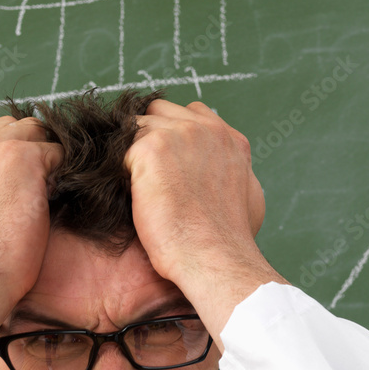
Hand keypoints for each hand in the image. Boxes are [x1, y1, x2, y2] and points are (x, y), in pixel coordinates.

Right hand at [0, 116, 62, 312]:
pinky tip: (61, 198)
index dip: (8, 160)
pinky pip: (58, 151)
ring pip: (36, 132)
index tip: (21, 185)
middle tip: (42, 184)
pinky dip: (64, 171)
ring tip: (53, 191)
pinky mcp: (22, 157)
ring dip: (47, 157)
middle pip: (11, 128)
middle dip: (30, 149)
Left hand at [123, 99, 282, 341]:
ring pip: (134, 128)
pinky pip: (119, 148)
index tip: (169, 162)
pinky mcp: (150, 149)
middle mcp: (207, 129)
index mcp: (231, 139)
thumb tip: (221, 169)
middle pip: (159, 111)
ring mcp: (178, 134)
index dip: (175, 134)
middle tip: (145, 174)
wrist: (214, 258)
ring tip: (134, 188)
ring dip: (130, 154)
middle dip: (149, 136)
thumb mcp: (249, 198)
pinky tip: (128, 195)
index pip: (194, 113)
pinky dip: (119, 170)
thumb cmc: (230, 241)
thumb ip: (235, 172)